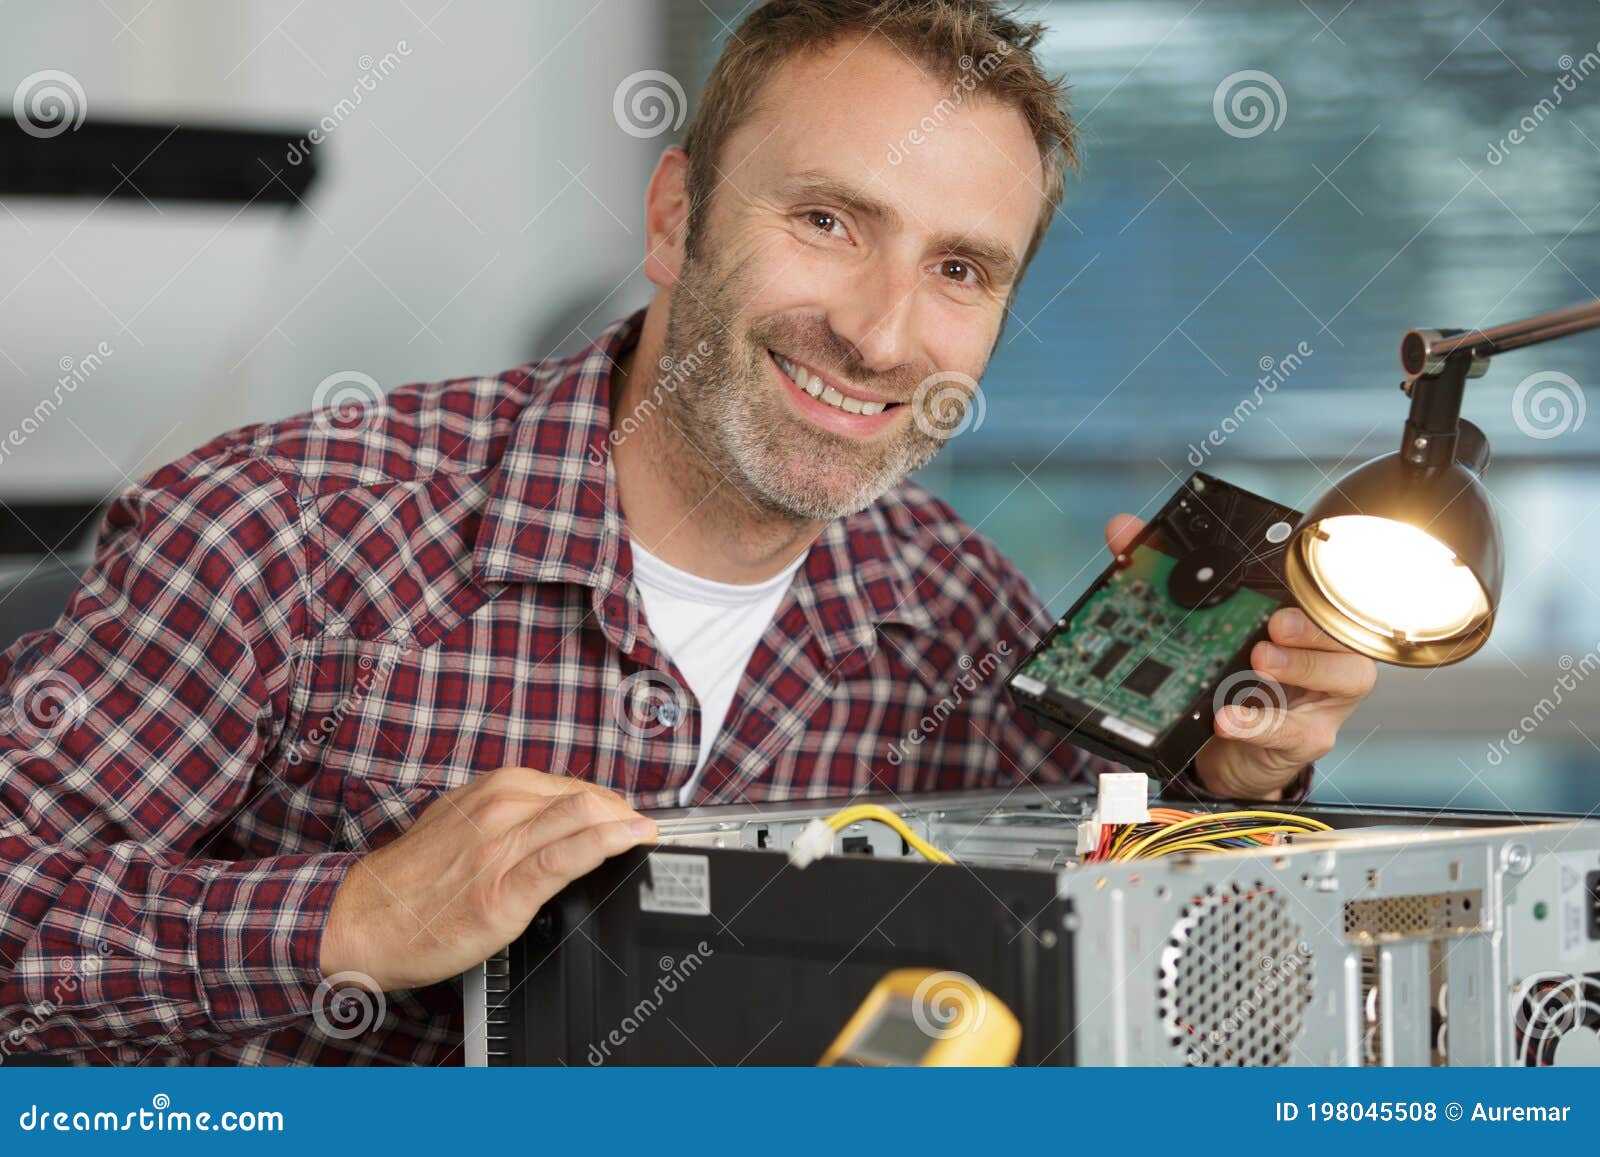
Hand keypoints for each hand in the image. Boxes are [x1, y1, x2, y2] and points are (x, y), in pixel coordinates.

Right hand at [319, 767, 655, 990]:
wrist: (362, 921)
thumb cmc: (410, 882)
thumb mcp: (460, 824)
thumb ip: (507, 816)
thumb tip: (555, 820)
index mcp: (495, 789)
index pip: (575, 787)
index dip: (613, 805)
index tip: (630, 821)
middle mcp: (502, 808)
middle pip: (589, 796)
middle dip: (627, 815)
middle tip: (646, 837)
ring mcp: (503, 846)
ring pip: (584, 815)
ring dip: (628, 826)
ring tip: (650, 840)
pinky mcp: (505, 888)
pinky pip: (568, 855)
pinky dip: (610, 843)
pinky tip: (632, 843)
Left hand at [1103, 515, 1377, 799]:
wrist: (1231, 752)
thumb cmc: (1227, 682)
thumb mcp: (1198, 628)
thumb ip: (1161, 575)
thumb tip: (1122, 529)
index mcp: (1303, 617)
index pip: (1320, 588)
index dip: (1312, 579)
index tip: (1283, 573)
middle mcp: (1325, 652)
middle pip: (1344, 627)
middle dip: (1310, 622)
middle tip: (1274, 624)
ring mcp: (1324, 698)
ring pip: (1342, 675)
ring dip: (1299, 666)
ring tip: (1259, 662)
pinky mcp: (1307, 738)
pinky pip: (1290, 729)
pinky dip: (1257, 723)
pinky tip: (1227, 718)